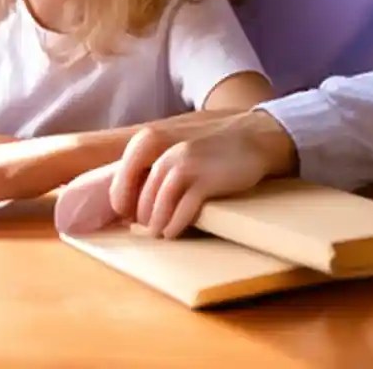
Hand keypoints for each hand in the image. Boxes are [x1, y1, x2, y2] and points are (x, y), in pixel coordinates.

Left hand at [110, 111, 295, 238]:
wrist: (251, 139)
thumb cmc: (209, 150)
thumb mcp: (174, 149)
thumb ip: (154, 165)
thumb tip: (132, 197)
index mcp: (151, 142)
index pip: (122, 177)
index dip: (121, 200)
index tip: (124, 216)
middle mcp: (166, 153)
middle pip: (142, 195)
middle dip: (140, 217)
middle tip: (143, 230)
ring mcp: (187, 166)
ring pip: (160, 203)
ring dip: (156, 224)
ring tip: (158, 233)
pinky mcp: (207, 180)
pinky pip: (184, 209)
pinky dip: (175, 224)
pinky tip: (173, 232)